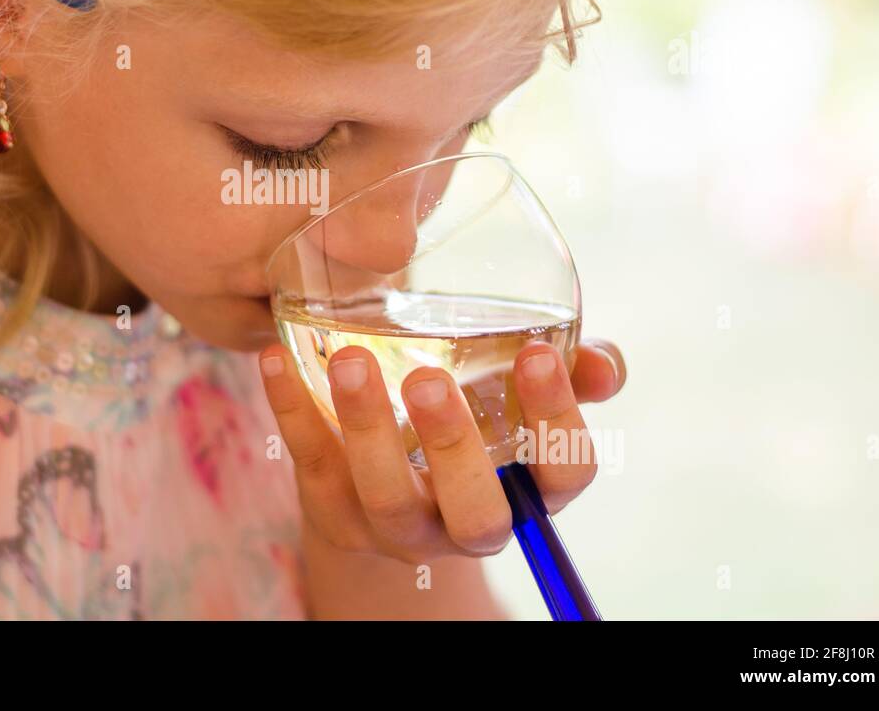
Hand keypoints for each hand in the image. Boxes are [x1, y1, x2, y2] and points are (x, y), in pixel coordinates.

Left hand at [257, 338, 625, 563]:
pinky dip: (291, 410)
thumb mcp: (519, 398)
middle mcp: (464, 523)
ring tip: (351, 361)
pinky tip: (276, 357)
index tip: (537, 353)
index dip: (557, 420)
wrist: (382, 483)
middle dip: (452, 446)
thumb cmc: (471, 419)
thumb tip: (602, 362)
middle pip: (475, 511)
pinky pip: (311, 463)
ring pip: (385, 496)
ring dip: (367, 428)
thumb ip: (568, 371)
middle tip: (428, 378)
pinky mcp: (333, 508)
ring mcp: (395, 525)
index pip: (563, 474)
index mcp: (525, 489)